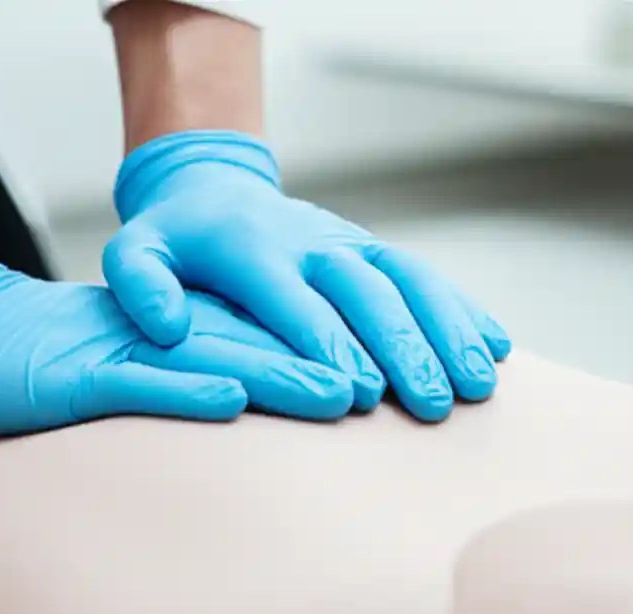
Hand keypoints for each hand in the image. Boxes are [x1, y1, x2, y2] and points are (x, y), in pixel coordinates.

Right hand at [0, 234, 353, 435]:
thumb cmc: (42, 357)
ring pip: (209, 357)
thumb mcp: (121, 364)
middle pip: (252, 345)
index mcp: (172, 329)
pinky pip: (133, 383)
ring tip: (338, 394)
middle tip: (387, 389)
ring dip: (277, 376)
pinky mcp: (73, 378)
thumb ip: (178, 374)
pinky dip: (183, 388)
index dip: (320, 355)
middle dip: (322, 366)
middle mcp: (156, 334)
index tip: (382, 378)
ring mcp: (116, 351)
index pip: (258, 338)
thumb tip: (245, 393)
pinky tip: (230, 397)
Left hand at [103, 131, 511, 421]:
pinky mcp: (374, 250)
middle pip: (364, 292)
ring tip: (477, 384)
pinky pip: (427, 275)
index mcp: (252, 247)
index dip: (327, 344)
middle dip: (402, 348)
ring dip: (448, 331)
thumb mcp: (136, 250)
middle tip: (430, 404)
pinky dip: (464, 310)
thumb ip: (140, 285)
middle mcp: (311, 242)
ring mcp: (350, 243)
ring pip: (409, 280)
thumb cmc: (175, 243)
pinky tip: (497, 347)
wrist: (213, 190)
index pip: (293, 299)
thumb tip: (169, 330)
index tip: (357, 394)